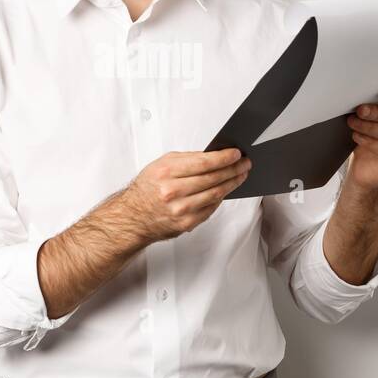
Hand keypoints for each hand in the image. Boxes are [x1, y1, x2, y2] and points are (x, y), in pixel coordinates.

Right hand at [119, 148, 251, 242]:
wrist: (133, 217)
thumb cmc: (148, 188)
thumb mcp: (161, 165)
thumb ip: (187, 159)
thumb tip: (214, 156)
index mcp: (166, 173)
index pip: (204, 163)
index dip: (223, 158)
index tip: (236, 154)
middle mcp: (173, 191)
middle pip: (213, 178)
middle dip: (233, 169)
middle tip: (244, 163)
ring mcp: (181, 210)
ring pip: (216, 194)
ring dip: (232, 183)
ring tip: (241, 174)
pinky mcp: (187, 223)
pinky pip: (211, 208)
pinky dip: (221, 197)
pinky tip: (226, 189)